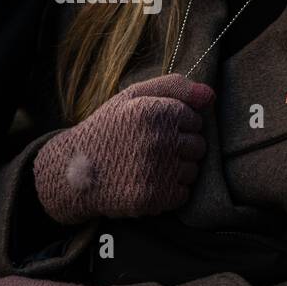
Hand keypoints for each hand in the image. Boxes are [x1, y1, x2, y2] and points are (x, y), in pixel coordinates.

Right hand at [33, 73, 213, 224]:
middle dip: (181, 147)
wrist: (75, 172)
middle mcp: (158, 140)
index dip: (177, 124)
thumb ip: (173, 87)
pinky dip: (169, 192)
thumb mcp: (132, 97)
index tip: (156, 129)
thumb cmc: (108, 130)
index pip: (195, 118)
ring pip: (193, 171)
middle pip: (199, 146)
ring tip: (149, 166)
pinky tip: (148, 183)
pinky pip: (183, 194)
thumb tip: (211, 95)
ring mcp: (157, 171)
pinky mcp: (154, 198)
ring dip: (177, 171)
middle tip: (152, 149)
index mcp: (154, 111)